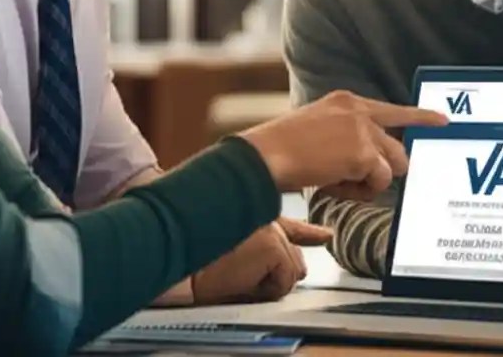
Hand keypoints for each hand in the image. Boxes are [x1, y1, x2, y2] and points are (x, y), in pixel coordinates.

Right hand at [191, 216, 333, 303]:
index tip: (327, 235)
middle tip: (242, 275)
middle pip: (293, 259)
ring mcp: (274, 231)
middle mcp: (268, 215)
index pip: (291, 226)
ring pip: (291, 273)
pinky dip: (265, 290)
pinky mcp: (274, 248)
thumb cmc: (194, 249)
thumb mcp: (231, 242)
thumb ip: (268, 246)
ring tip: (237, 275)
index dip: (310, 232)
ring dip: (267, 284)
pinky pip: (283, 283)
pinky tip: (242, 278)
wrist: (176, 250)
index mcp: (255, 212)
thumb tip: (304, 262)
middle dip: (277, 275)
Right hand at [240, 90, 446, 195]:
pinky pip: (377, 182)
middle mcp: (358, 111)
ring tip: (337, 182)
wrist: (263, 157)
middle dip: (383, 171)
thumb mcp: (316, 130)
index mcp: (346, 102)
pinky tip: (333, 186)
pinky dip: (358, 192)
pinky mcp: (362, 152)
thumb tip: (371, 161)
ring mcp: (362, 130)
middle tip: (356, 181)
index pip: (392, 110)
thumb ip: (345, 137)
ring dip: (369, 184)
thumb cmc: (280, 151)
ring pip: (392, 167)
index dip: (420, 117)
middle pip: (397, 149)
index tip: (443, 121)